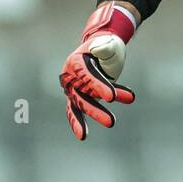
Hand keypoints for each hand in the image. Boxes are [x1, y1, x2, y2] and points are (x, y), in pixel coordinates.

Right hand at [60, 3, 135, 140]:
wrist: (106, 50)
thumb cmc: (108, 46)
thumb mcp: (110, 44)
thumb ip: (105, 47)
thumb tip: (98, 50)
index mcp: (75, 62)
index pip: (86, 75)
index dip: (98, 85)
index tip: (112, 97)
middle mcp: (70, 77)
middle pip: (82, 95)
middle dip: (96, 109)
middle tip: (112, 122)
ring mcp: (74, 89)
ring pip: (80, 106)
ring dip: (93, 117)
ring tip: (107, 126)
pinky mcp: (80, 98)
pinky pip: (77, 112)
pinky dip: (80, 123)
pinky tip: (83, 137)